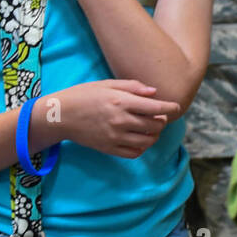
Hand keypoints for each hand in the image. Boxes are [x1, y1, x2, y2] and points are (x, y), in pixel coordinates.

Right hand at [53, 79, 180, 157]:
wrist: (60, 115)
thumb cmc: (83, 95)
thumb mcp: (106, 84)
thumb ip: (132, 87)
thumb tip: (154, 93)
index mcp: (121, 102)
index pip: (156, 107)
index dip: (170, 108)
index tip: (176, 107)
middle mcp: (121, 120)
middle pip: (155, 125)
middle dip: (162, 121)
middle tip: (158, 116)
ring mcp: (115, 137)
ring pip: (148, 141)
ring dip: (154, 135)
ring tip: (150, 128)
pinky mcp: (109, 148)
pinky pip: (135, 152)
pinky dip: (142, 147)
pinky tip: (139, 139)